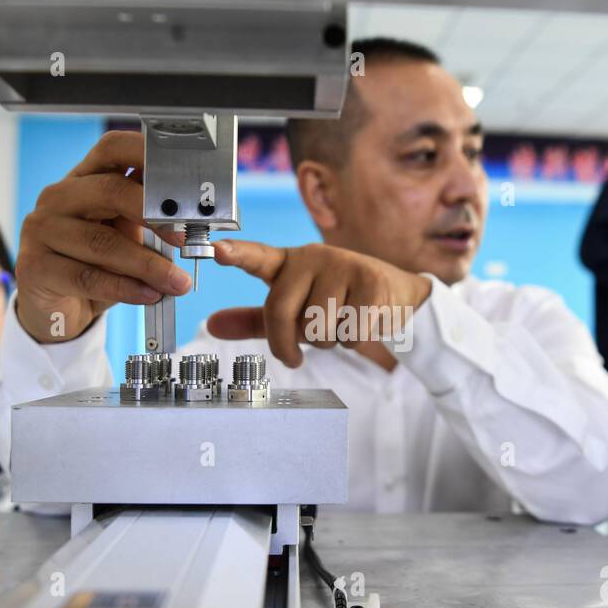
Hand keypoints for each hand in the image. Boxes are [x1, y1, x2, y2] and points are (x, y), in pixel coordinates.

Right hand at [13, 131, 190, 343]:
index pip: (114, 148)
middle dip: (156, 217)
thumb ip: (150, 220)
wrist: (59, 307)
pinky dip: (124, 288)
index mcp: (85, 178)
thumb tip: (195, 218)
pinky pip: (87, 276)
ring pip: (102, 242)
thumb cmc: (98, 265)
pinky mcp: (34, 266)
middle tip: (187, 242)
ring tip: (176, 283)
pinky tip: (148, 295)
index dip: (150, 159)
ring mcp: (42, 229)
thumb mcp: (127, 235)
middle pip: (111, 190)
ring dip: (147, 265)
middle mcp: (59, 196)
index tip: (185, 185)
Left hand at [207, 241, 432, 366]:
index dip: (236, 254)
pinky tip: (363, 322)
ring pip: (317, 329)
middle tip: (295, 356)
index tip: (216, 250)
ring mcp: (344, 265)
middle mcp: (313, 257)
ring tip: (340, 324)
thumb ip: (255, 320)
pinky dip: (354, 340)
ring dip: (328, 342)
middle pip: (281, 313)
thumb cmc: (337, 304)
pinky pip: (349, 333)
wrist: (396, 295)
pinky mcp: (372, 282)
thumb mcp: (294, 312)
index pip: (258, 257)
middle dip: (287, 345)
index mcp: (288, 262)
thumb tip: (211, 325)